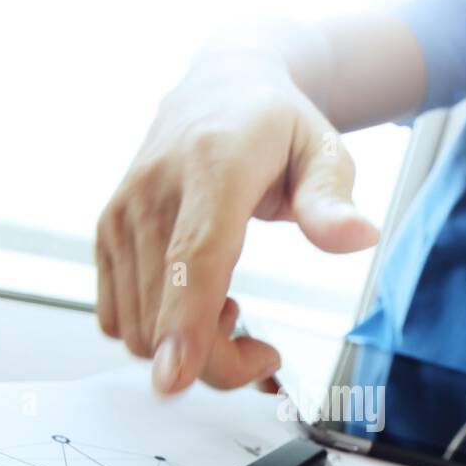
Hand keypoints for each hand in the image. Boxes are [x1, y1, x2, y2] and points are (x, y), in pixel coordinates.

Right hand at [95, 48, 378, 393]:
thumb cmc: (275, 126)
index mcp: (212, 167)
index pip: (193, 258)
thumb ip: (333, 201)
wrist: (220, 87)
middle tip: (261, 343)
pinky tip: (194, 304)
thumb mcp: (324, 152)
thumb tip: (358, 237)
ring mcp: (121, 217)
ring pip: (140, 330)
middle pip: (167, 314)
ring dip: (189, 348)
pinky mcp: (106, 238)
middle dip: (218, 360)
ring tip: (229, 306)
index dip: (185, 323)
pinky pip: (119, 320)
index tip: (176, 377)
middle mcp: (152, 192)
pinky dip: (158, 335)